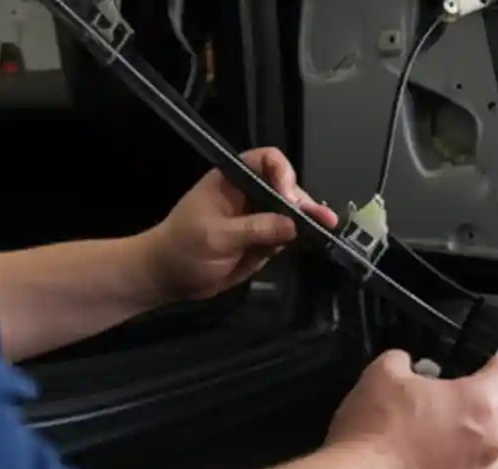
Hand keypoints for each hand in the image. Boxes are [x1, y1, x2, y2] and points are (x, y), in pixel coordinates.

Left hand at [140, 147, 338, 302]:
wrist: (169, 278)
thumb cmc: (183, 249)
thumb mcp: (217, 237)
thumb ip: (255, 229)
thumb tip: (293, 224)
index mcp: (232, 181)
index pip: (267, 161)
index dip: (283, 174)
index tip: (289, 199)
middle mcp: (249, 194)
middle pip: (286, 187)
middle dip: (303, 200)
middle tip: (321, 219)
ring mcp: (259, 217)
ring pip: (292, 212)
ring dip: (310, 218)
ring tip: (328, 227)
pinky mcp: (264, 239)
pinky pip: (289, 234)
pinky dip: (304, 236)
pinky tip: (320, 240)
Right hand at [327, 351, 497, 468]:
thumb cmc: (378, 426)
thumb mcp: (383, 374)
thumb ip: (404, 361)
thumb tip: (409, 365)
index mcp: (481, 401)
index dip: (495, 364)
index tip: (479, 365)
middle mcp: (495, 437)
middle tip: (472, 394)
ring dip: (489, 430)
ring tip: (457, 429)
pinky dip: (473, 460)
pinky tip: (446, 458)